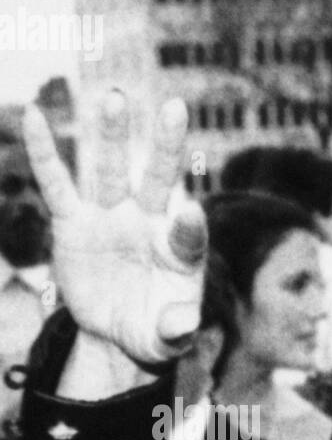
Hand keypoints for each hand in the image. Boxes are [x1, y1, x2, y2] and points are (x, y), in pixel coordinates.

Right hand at [23, 92, 205, 366]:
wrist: (117, 333)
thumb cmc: (153, 331)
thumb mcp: (168, 340)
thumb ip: (178, 330)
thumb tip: (185, 323)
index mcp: (179, 251)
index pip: (189, 233)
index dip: (189, 226)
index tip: (189, 214)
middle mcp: (148, 224)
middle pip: (158, 180)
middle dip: (165, 147)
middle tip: (175, 109)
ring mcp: (110, 218)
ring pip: (110, 171)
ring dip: (112, 136)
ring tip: (114, 99)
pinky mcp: (72, 222)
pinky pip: (57, 184)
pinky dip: (44, 153)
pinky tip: (34, 116)